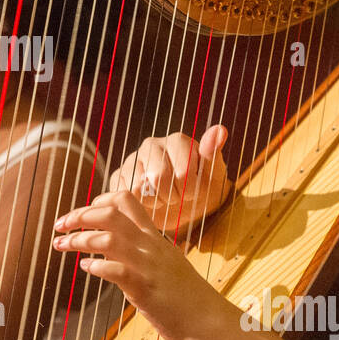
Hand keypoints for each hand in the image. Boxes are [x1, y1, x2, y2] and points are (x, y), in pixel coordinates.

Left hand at [53, 190, 221, 339]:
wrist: (210, 322)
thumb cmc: (185, 297)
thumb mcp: (164, 264)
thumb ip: (136, 253)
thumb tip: (103, 249)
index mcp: (155, 237)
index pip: (127, 200)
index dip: (99, 201)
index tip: (82, 212)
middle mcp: (150, 246)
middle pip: (110, 213)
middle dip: (79, 215)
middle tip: (60, 224)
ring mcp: (148, 266)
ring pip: (108, 239)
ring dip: (79, 239)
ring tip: (62, 245)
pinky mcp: (145, 289)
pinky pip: (115, 270)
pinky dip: (96, 266)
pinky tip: (86, 268)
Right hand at [107, 124, 233, 235]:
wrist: (184, 209)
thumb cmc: (202, 190)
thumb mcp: (214, 176)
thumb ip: (213, 153)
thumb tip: (219, 129)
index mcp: (177, 140)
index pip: (182, 172)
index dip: (190, 191)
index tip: (195, 192)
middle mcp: (152, 144)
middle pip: (158, 178)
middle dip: (172, 196)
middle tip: (179, 197)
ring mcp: (133, 159)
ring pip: (139, 187)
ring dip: (156, 202)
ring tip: (164, 199)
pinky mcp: (119, 175)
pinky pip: (125, 194)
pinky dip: (140, 205)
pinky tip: (150, 202)